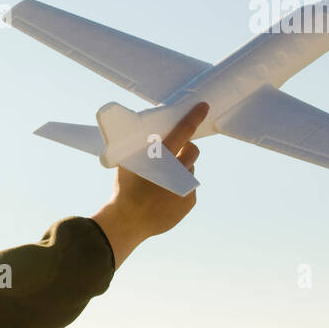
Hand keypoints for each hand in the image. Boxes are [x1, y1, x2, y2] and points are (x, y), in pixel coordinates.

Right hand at [91, 101, 207, 269]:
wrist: (128, 220)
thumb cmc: (125, 189)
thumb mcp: (128, 162)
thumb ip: (141, 148)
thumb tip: (148, 136)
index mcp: (162, 156)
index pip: (183, 131)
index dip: (194, 116)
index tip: (203, 106)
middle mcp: (179, 170)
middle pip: (193, 151)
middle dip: (185, 150)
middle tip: (172, 156)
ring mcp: (187, 186)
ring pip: (190, 171)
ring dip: (180, 171)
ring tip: (161, 183)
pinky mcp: (190, 201)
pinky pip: (189, 190)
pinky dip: (180, 189)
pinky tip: (164, 197)